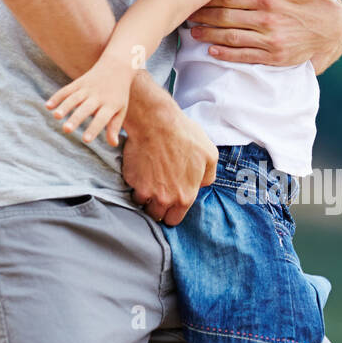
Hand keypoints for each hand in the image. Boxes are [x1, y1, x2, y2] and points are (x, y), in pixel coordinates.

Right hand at [46, 58, 132, 144]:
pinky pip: (67, 89)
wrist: (117, 65)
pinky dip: (57, 97)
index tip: (85, 140)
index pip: (101, 119)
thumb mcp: (121, 109)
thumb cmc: (119, 93)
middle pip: (85, 109)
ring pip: (74, 98)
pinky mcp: (79, 82)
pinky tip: (48, 106)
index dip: (94, 129)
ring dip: (64, 107)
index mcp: (110, 105)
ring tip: (56, 117)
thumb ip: (114, 126)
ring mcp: (88, 88)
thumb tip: (113, 144)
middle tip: (67, 130)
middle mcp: (98, 96)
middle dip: (76, 119)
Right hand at [122, 79, 217, 224]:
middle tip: (159, 192)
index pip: (174, 220)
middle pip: (156, 215)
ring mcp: (145, 190)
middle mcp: (165, 199)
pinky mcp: (131, 179)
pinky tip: (141, 169)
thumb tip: (201, 185)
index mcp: (185, 197)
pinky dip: (135, 182)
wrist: (157, 122)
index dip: (172, 213)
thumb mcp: (210, 155)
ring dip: (144, 197)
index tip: (170, 205)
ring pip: (142, 204)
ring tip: (149, 181)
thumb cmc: (185, 136)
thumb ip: (208, 177)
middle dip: (158, 207)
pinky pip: (132, 187)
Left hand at [187, 0, 341, 68]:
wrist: (332, 30)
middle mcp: (267, 21)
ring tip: (193, 32)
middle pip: (227, 18)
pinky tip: (212, 51)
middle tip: (187, 14)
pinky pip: (245, 56)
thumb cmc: (312, 1)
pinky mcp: (274, 57)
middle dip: (205, 16)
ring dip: (210, 35)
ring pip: (232, 37)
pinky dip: (226, 54)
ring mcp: (270, 41)